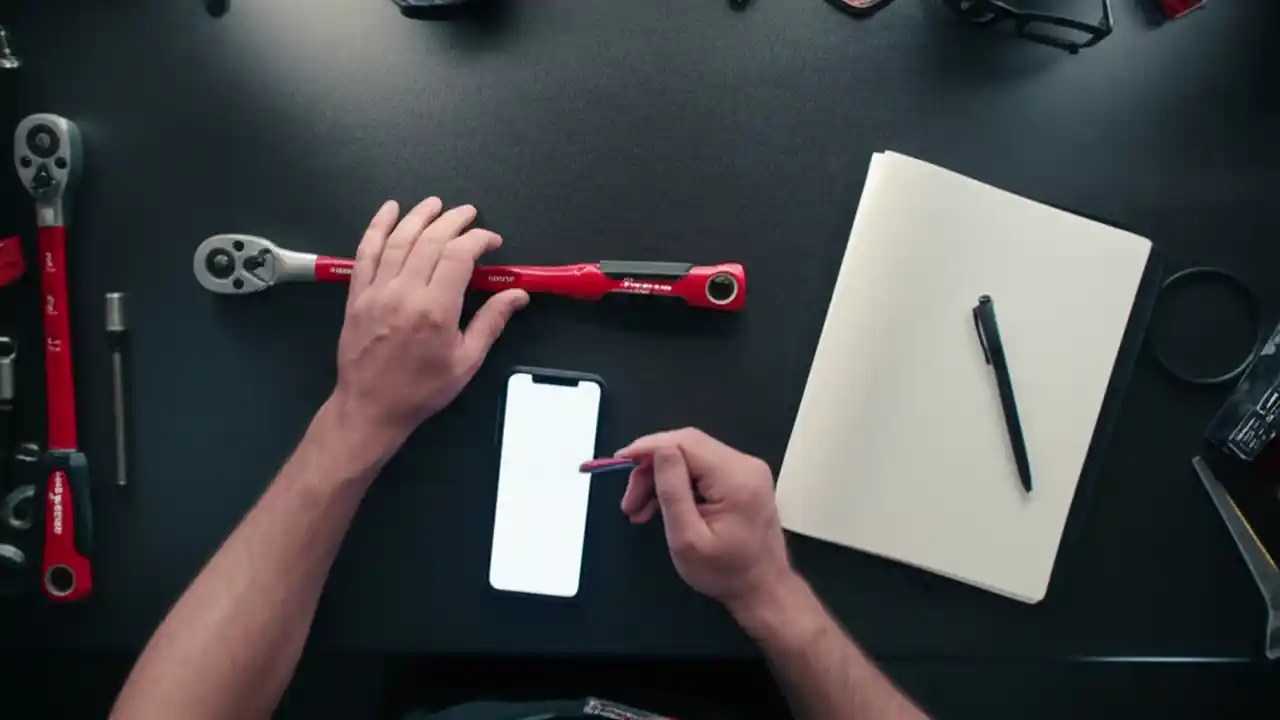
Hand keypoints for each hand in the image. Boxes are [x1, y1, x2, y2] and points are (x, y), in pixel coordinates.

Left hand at [331, 198, 528, 446]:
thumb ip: (491, 322)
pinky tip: (390, 210)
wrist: (371, 406)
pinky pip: (366, 251)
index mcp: (436, 310)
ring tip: (436, 204)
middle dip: (453, 221)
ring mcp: (377, 291)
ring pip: (399, 240)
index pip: (459, 256)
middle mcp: (405, 292)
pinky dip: (377, 227)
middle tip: (469, 213)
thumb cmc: (423, 389)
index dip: (478, 240)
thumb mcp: (466, 361)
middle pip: (430, 241)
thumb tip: (518, 294)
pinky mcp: (357, 294)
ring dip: (419, 216)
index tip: (492, 241)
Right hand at [617, 428, 794, 615]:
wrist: (763, 589)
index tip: (619, 462)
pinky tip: (661, 506)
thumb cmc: (725, 573)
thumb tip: (657, 449)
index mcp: (736, 478)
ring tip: (639, 510)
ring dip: (661, 478)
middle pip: (687, 446)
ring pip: (691, 456)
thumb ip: (672, 491)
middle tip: (629, 502)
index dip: (648, 447)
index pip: (685, 442)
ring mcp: (746, 470)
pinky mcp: (742, 478)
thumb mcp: (687, 539)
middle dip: (651, 468)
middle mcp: (745, 465)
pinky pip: (702, 468)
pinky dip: (678, 483)